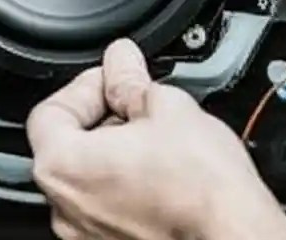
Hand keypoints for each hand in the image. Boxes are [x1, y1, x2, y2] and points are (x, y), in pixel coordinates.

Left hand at [26, 39, 285, 239]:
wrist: (233, 236)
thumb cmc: (202, 189)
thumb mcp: (167, 108)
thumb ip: (130, 80)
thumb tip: (121, 62)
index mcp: (62, 166)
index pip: (51, 111)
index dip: (88, 87)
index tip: (117, 80)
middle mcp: (65, 208)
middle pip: (70, 147)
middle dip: (107, 120)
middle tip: (144, 107)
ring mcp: (87, 235)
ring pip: (92, 180)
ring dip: (120, 155)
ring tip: (163, 144)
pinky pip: (110, 209)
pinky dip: (130, 189)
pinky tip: (166, 177)